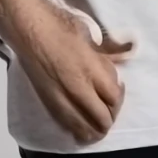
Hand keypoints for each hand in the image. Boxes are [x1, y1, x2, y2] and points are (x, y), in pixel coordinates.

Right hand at [10, 0, 133, 144]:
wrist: (29, 31)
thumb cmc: (60, 26)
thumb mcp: (90, 33)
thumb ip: (109, 49)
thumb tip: (128, 50)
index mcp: (90, 69)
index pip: (114, 98)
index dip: (120, 96)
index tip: (119, 86)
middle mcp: (77, 90)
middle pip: (102, 120)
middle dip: (111, 115)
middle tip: (110, 102)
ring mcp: (61, 101)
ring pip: (85, 130)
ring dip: (96, 127)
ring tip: (98, 114)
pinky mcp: (48, 104)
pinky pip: (68, 127)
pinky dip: (80, 127)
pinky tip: (82, 117)